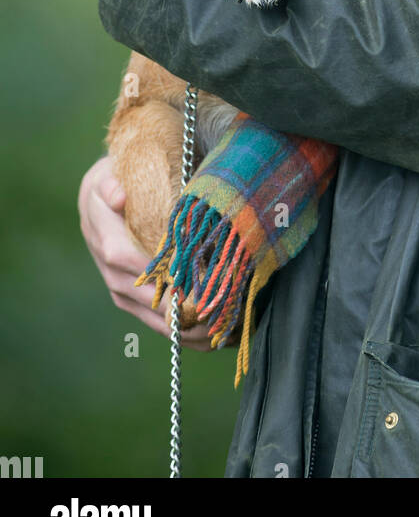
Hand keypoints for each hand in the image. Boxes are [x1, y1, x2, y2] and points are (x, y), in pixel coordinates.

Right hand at [78, 156, 213, 349]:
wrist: (99, 202)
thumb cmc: (114, 183)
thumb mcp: (109, 176)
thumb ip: (112, 186)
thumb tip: (117, 196)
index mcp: (106, 239)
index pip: (126, 260)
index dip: (155, 273)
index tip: (185, 284)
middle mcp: (112, 272)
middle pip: (146, 298)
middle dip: (180, 310)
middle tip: (215, 315)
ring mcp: (122, 290)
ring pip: (154, 318)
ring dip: (188, 329)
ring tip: (221, 334)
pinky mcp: (134, 301)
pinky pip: (158, 323)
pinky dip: (186, 334)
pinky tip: (214, 340)